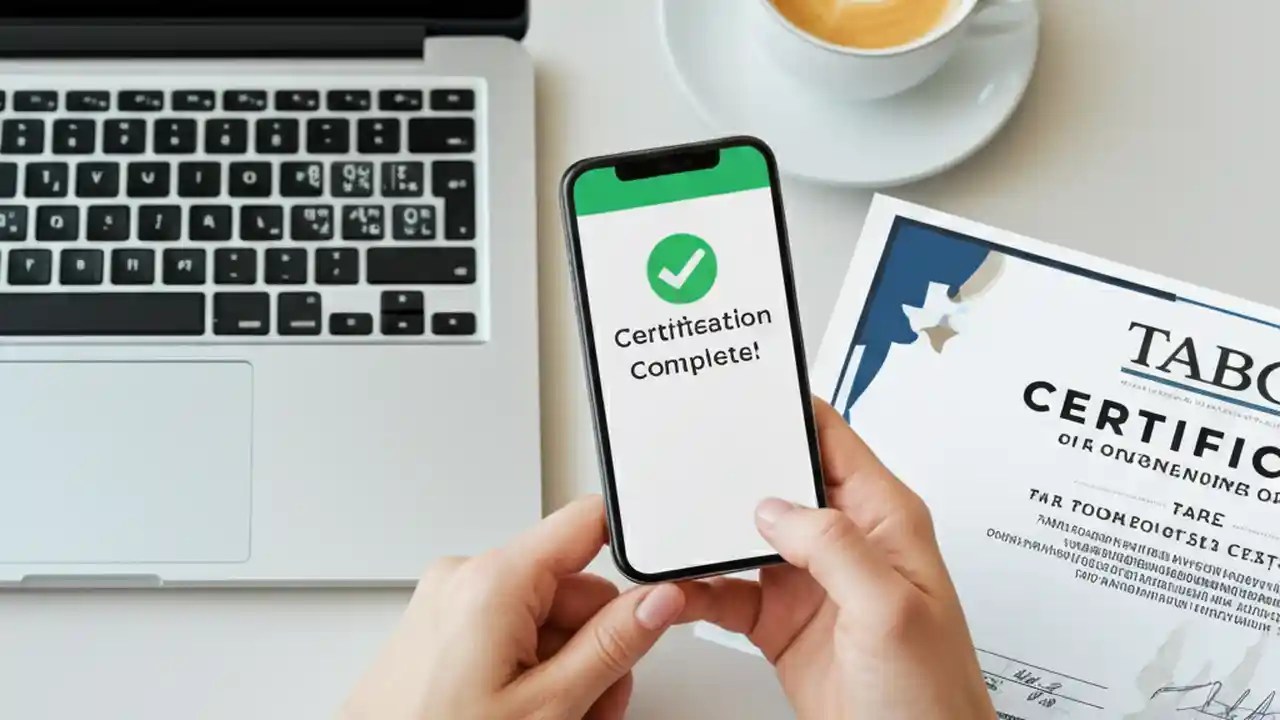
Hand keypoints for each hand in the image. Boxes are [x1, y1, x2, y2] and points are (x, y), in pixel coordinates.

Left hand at [339, 496, 687, 719]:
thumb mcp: (547, 707)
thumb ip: (611, 646)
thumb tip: (657, 600)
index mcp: (492, 580)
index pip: (587, 522)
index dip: (634, 551)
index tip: (659, 590)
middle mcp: (463, 577)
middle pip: (571, 585)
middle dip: (598, 642)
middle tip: (599, 703)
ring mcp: (445, 603)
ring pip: (543, 615)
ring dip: (568, 664)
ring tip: (564, 718)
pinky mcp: (435, 629)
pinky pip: (506, 630)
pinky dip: (530, 666)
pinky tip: (531, 712)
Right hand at [683, 399, 995, 719]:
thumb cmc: (933, 699)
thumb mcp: (890, 611)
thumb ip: (835, 548)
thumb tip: (775, 507)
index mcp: (884, 520)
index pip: (832, 438)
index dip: (789, 409)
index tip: (744, 392)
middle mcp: (846, 543)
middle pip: (778, 480)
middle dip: (733, 468)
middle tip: (686, 456)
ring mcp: (810, 582)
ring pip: (745, 535)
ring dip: (706, 531)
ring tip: (669, 524)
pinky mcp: (780, 621)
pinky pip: (727, 591)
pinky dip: (697, 586)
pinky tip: (678, 585)